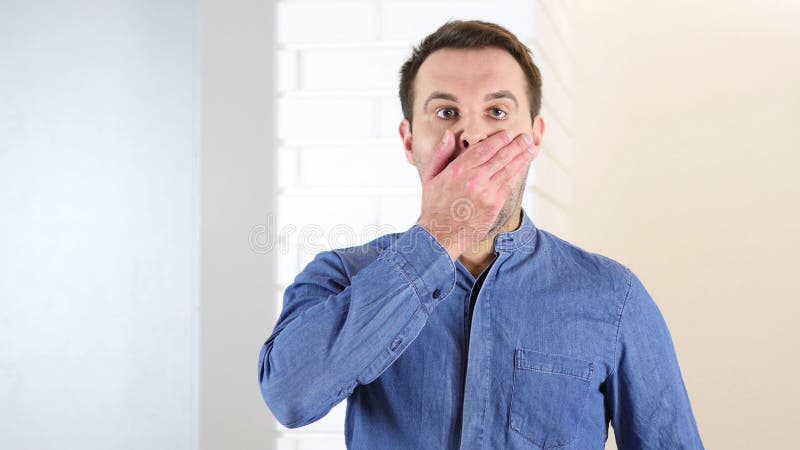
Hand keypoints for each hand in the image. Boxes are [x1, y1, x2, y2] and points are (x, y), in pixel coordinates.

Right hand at [416, 128, 538, 259]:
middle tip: (526, 137)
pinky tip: (523, 167)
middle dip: (516, 145)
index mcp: (458, 169)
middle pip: (501, 156)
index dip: (499, 140)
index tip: (508, 134)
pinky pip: (509, 185)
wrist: (441, 235)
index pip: (484, 148)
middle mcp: (474, 178)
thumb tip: (450, 135)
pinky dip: (517, 174)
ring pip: (509, 169)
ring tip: (530, 149)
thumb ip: (441, 154)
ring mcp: (486, 192)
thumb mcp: (431, 177)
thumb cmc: (434, 206)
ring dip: (522, 157)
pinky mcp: (494, 205)